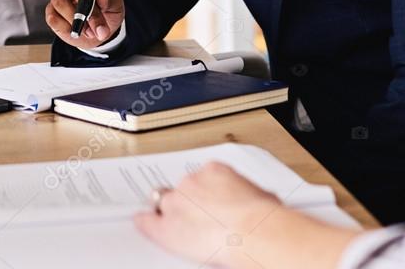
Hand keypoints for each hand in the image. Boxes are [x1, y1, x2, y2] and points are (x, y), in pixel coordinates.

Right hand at [45, 0, 123, 48]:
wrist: (100, 31)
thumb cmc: (108, 10)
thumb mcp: (116, 5)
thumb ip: (110, 0)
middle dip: (84, 8)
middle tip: (97, 24)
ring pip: (59, 2)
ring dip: (75, 19)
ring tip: (90, 32)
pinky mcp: (52, 12)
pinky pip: (53, 17)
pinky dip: (66, 28)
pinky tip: (77, 32)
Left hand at [135, 163, 356, 268]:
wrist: (255, 234)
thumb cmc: (263, 219)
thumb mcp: (258, 196)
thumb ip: (243, 195)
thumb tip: (250, 204)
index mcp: (215, 170)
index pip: (200, 179)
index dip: (201, 195)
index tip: (205, 203)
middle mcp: (192, 181)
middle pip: (181, 191)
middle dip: (187, 205)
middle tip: (198, 220)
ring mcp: (177, 201)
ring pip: (165, 204)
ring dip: (171, 215)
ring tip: (179, 226)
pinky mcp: (168, 226)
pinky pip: (148, 222)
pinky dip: (145, 223)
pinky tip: (140, 223)